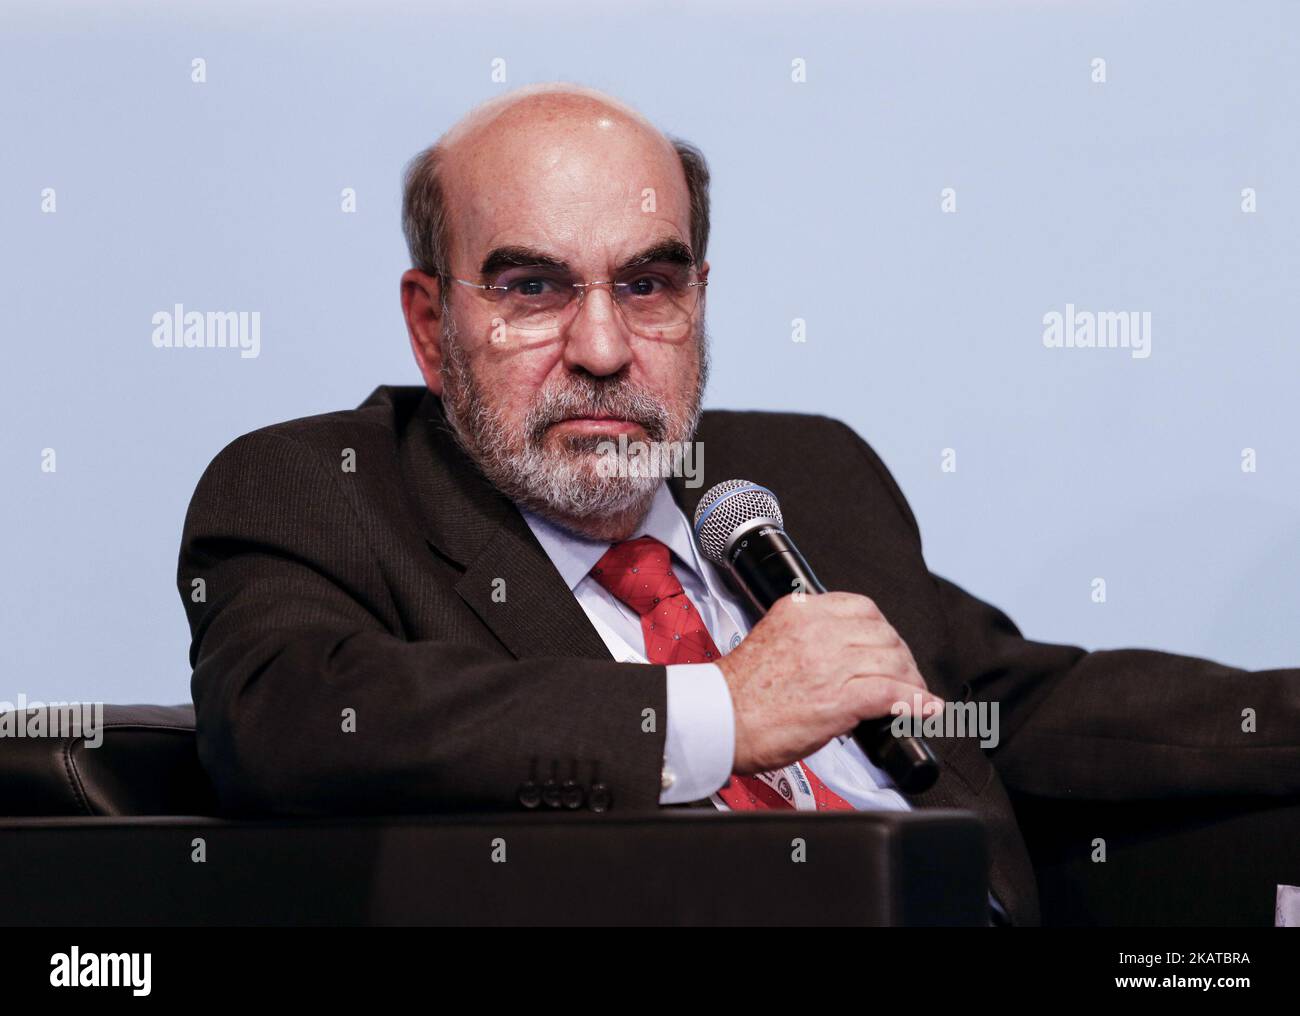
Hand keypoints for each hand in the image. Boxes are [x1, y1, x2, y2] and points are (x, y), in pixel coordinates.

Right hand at [716, 591, 943, 774]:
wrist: (718, 721)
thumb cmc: (739, 692)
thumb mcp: (772, 639)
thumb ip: (808, 636)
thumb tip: (845, 655)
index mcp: (799, 610)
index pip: (861, 607)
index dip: (884, 630)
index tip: (888, 647)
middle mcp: (816, 630)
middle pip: (883, 633)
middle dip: (901, 657)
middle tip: (906, 677)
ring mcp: (829, 663)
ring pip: (892, 661)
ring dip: (911, 680)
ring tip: (916, 695)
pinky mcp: (838, 698)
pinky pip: (891, 693)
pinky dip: (915, 701)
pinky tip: (925, 708)